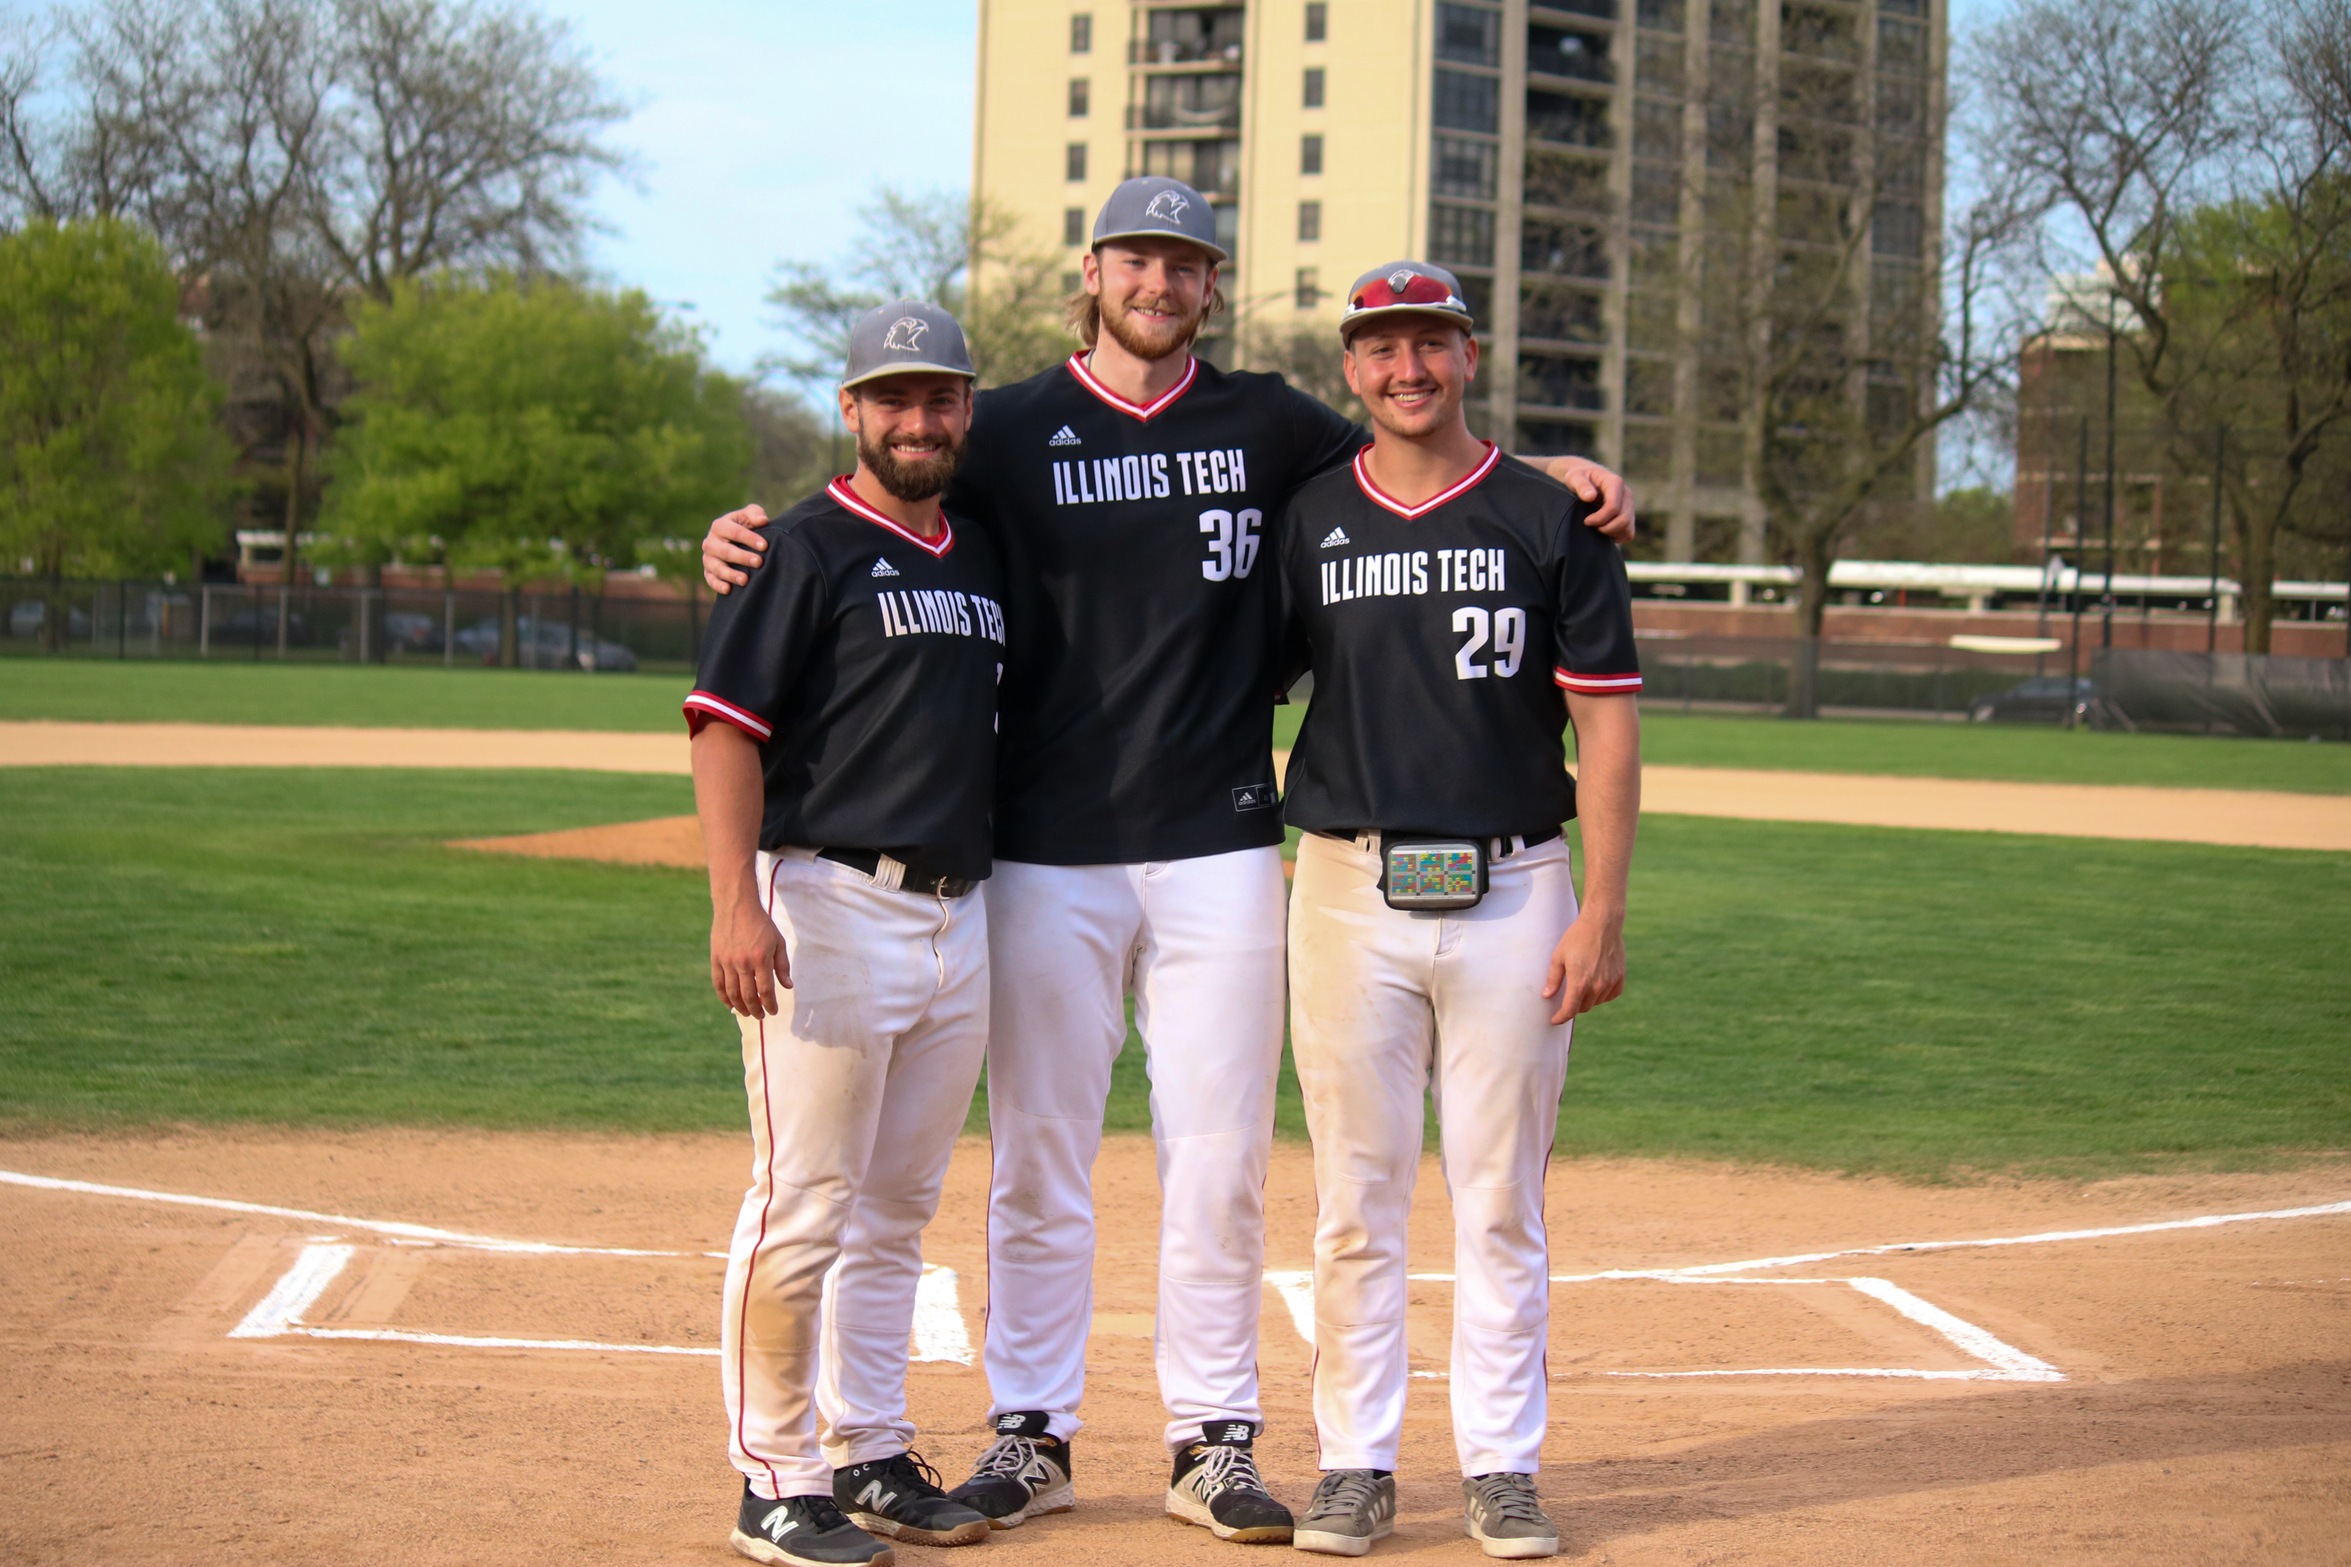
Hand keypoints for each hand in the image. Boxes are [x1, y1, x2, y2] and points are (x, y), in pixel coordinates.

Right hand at [702, 505, 769, 594]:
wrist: (735, 541)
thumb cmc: (745, 526)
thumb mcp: (749, 516)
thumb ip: (755, 514)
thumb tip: (762, 520)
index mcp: (719, 526)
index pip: (734, 532)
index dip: (749, 538)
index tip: (765, 546)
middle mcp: (710, 542)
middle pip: (725, 551)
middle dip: (742, 557)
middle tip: (759, 562)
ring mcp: (708, 558)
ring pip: (717, 567)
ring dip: (730, 574)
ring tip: (745, 580)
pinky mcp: (708, 572)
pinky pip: (710, 579)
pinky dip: (718, 585)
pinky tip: (728, 590)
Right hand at [711, 894, 789, 1015]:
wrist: (736, 905)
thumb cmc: (761, 924)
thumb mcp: (778, 942)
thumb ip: (782, 966)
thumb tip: (788, 987)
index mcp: (761, 958)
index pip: (766, 990)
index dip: (770, 1004)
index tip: (773, 1012)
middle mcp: (743, 962)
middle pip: (748, 995)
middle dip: (756, 1010)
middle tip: (760, 1016)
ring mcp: (727, 961)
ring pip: (732, 993)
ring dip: (740, 1007)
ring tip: (747, 1013)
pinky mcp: (716, 959)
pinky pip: (718, 984)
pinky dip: (724, 998)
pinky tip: (730, 1005)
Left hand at [1542, 907, 1624, 1024]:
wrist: (1602, 924)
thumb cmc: (1577, 937)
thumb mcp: (1559, 957)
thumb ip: (1553, 979)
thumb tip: (1547, 996)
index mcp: (1579, 983)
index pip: (1569, 1010)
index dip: (1561, 1018)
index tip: (1555, 1020)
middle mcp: (1597, 986)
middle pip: (1583, 1008)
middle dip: (1573, 1007)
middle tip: (1567, 999)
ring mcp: (1610, 983)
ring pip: (1596, 1002)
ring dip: (1588, 1000)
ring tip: (1581, 987)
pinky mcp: (1620, 977)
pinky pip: (1611, 995)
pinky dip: (1603, 995)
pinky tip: (1596, 986)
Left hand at [1549, 458, 1635, 543]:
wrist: (1587, 479)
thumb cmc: (1580, 478)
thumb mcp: (1574, 477)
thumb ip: (1581, 485)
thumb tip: (1590, 496)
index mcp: (1615, 483)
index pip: (1613, 507)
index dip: (1599, 518)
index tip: (1586, 521)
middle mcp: (1626, 494)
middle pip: (1623, 520)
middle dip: (1605, 528)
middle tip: (1590, 525)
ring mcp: (1629, 505)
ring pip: (1627, 528)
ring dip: (1610, 532)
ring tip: (1596, 527)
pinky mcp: (1629, 516)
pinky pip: (1628, 533)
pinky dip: (1616, 536)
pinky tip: (1603, 531)